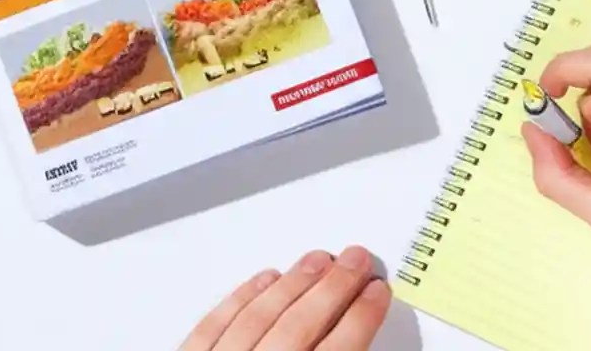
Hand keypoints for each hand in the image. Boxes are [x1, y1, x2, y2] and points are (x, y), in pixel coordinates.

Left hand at [179, 246, 390, 350]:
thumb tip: (356, 330)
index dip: (363, 317)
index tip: (378, 292)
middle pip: (301, 325)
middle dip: (335, 287)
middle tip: (357, 259)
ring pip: (258, 317)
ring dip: (293, 283)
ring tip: (317, 260)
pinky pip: (212, 326)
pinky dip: (240, 298)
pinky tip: (262, 280)